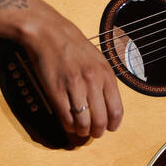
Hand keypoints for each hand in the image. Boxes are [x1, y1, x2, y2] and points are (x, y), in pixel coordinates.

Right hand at [18, 9, 123, 141]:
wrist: (49, 32)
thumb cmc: (73, 46)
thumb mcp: (98, 60)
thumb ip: (104, 81)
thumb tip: (108, 105)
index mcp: (106, 74)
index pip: (116, 110)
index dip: (113, 125)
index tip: (109, 128)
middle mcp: (93, 81)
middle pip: (100, 120)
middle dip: (97, 132)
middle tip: (93, 133)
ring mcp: (74, 86)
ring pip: (83, 123)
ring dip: (82, 131)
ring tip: (80, 129)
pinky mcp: (56, 90)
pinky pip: (66, 117)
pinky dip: (68, 125)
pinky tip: (68, 123)